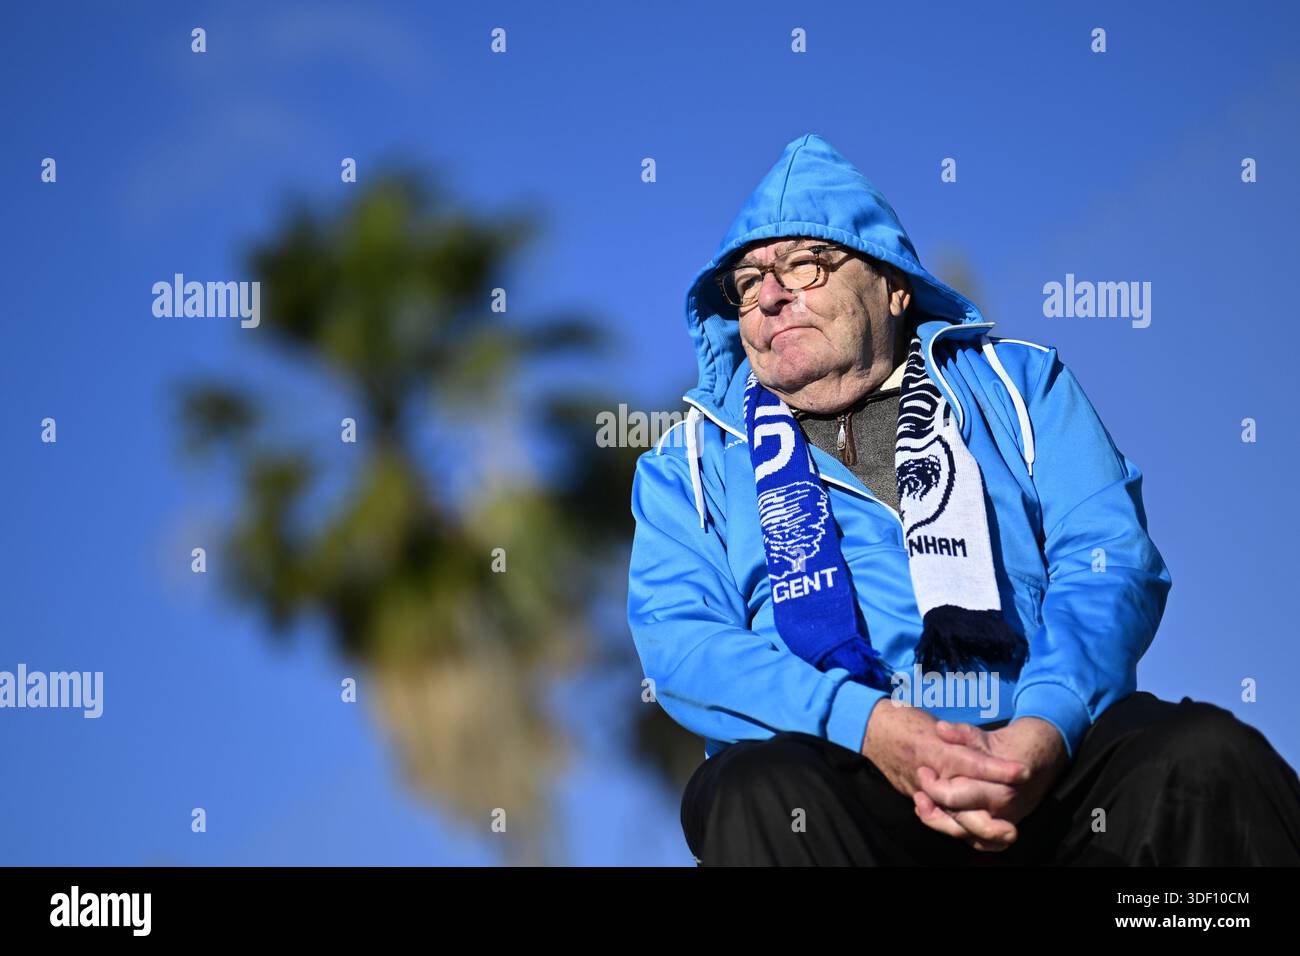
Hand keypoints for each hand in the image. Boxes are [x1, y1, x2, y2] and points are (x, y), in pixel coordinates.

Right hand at [861, 700, 1029, 849]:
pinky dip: (959, 828)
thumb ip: (960, 737)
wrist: (870, 727)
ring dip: (977, 831)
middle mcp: (929, 775)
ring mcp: (920, 790)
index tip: (1023, 772)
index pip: (972, 763)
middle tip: (1013, 830)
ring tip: (1003, 837)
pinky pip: (938, 818)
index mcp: (936, 751)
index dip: (998, 770)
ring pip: (949, 818)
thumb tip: (988, 752)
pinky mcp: (915, 796)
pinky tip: (979, 836)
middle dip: (987, 821)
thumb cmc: (904, 720)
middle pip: (962, 804)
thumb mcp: (934, 722)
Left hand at [911, 716, 1069, 850]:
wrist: (1043, 755)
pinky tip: (944, 819)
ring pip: (967, 835)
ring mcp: (1004, 820)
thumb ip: (961, 733)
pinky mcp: (1005, 826)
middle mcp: (1001, 810)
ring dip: (942, 824)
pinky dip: (961, 832)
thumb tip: (940, 728)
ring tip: (924, 808)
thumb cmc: (1013, 744)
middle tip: (919, 794)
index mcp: (996, 788)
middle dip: (933, 811)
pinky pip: (981, 841)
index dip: (932, 786)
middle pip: (957, 822)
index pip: (953, 797)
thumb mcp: (984, 735)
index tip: (922, 771)